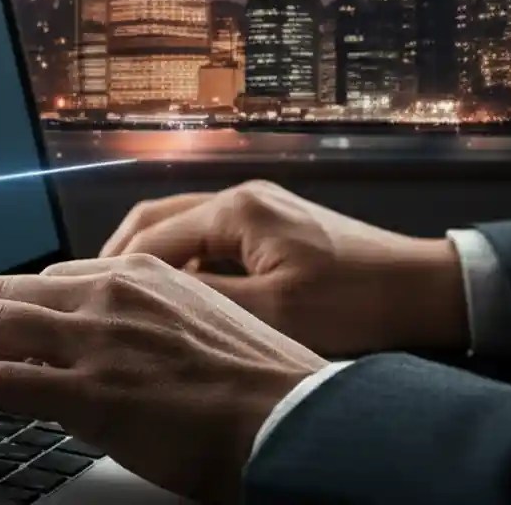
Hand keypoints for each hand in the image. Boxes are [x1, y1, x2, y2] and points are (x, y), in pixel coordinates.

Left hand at [0, 254, 326, 503]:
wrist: (298, 421)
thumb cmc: (268, 389)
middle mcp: (113, 292)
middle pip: (6, 292)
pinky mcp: (86, 392)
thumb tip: (129, 352)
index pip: (51, 279)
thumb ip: (158, 328)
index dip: (15, 311)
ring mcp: (96, 338)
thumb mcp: (207, 331)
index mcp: (145, 275)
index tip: (5, 338)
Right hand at [100, 180, 467, 356]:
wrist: (424, 292)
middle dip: (121, 257)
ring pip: (182, 227)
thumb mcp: (272, 313)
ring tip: (131, 303)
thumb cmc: (359, 302)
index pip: (150, 237)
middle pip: (156, 220)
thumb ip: (202, 300)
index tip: (85, 301)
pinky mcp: (276, 226)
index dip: (113, 272)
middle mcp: (244, 197)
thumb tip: (145, 300)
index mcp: (237, 209)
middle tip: (93, 296)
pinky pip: (212, 239)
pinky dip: (187, 265)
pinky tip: (184, 300)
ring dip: (153, 262)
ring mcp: (261, 208)